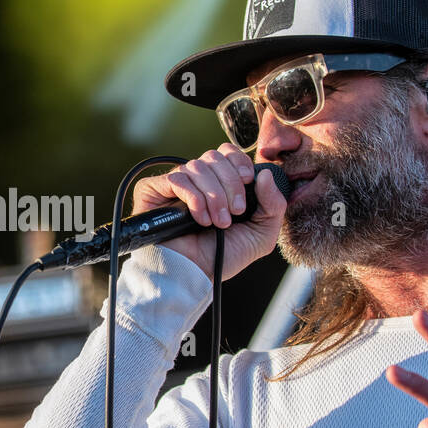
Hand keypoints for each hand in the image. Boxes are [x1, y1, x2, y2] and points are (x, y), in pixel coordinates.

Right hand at [130, 143, 286, 281]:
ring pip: (197, 166)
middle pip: (214, 155)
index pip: (227, 152)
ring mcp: (174, 186)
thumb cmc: (222, 258)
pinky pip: (177, 178)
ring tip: (217, 223)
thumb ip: (273, 205)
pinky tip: (199, 219)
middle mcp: (196, 181)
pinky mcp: (153, 191)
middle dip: (230, 183)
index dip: (239, 162)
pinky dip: (193, 198)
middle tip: (235, 211)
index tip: (248, 181)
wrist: (194, 275)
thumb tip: (265, 173)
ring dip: (213, 196)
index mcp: (218, 183)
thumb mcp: (261, 234)